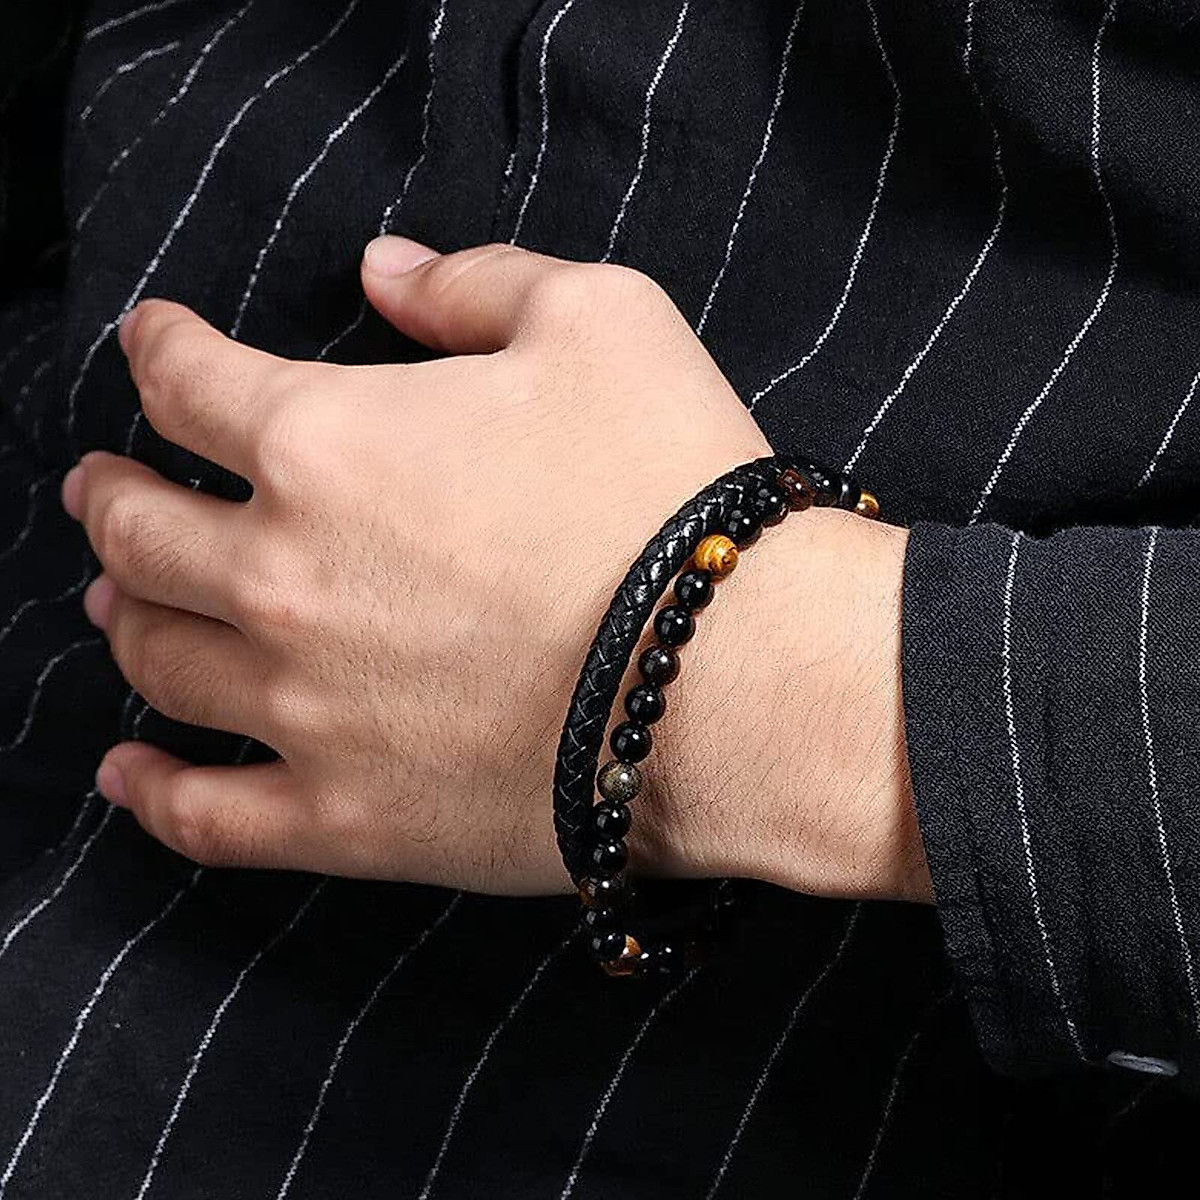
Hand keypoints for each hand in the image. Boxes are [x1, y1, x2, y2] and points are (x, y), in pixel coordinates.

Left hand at [64, 237, 928, 901]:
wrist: (740, 679)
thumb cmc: (676, 488)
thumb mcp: (602, 321)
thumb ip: (475, 283)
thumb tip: (385, 271)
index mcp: (325, 442)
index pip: (189, 383)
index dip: (159, 351)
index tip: (153, 342)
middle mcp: (283, 575)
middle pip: (140, 532)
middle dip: (110, 495)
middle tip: (102, 487)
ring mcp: (305, 707)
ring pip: (158, 662)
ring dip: (122, 621)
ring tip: (115, 605)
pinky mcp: (350, 818)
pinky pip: (209, 816)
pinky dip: (152, 794)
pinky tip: (126, 772)